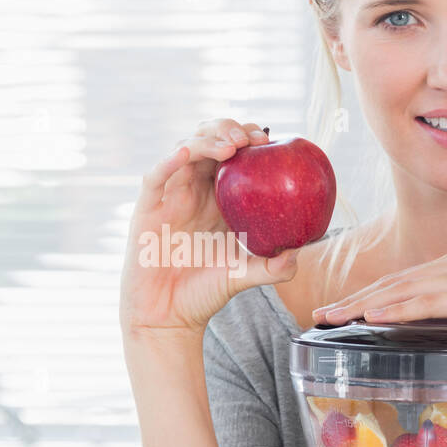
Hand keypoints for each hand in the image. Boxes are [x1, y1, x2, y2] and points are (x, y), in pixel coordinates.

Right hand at [119, 118, 300, 342]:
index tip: (267, 140)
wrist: (168, 318)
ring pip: (182, 150)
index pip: (231, 154)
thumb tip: (300, 252)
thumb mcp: (243, 276)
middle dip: (227, 129)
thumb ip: (272, 267)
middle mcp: (193, 191)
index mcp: (217, 199)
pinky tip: (185, 152)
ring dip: (206, 140)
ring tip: (230, 146)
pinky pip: (155, 177)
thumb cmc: (203, 294)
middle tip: (249, 138)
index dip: (246, 138)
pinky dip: (168, 160)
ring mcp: (169, 197)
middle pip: (206, 141)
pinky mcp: (146, 209)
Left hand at [311, 251, 446, 354]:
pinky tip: (375, 318)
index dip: (364, 296)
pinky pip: (428, 302)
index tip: (335, 312)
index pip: (398, 283)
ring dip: (365, 305)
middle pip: (392, 284)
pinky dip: (398, 309)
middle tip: (320, 317)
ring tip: (336, 319)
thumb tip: (423, 336)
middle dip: (354, 301)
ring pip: (402, 291)